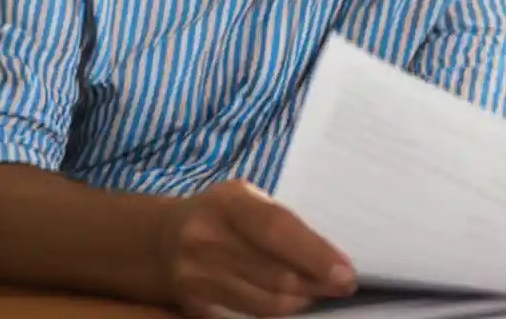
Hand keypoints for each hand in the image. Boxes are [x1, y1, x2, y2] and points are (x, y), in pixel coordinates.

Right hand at [158, 179, 356, 317]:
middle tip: (343, 286)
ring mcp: (196, 276)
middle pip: (274, 274)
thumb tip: (328, 256)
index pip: (277, 230)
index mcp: (227, 203)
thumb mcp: (245, 200)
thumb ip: (281, 222)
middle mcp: (206, 239)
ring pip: (264, 303)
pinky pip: (247, 316)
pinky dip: (276, 312)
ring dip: (300, 301)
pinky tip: (291, 302)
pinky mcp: (195, 306)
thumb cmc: (221, 216)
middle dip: (317, 284)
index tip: (345, 272)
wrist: (160, 241)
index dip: (314, 254)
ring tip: (317, 292)